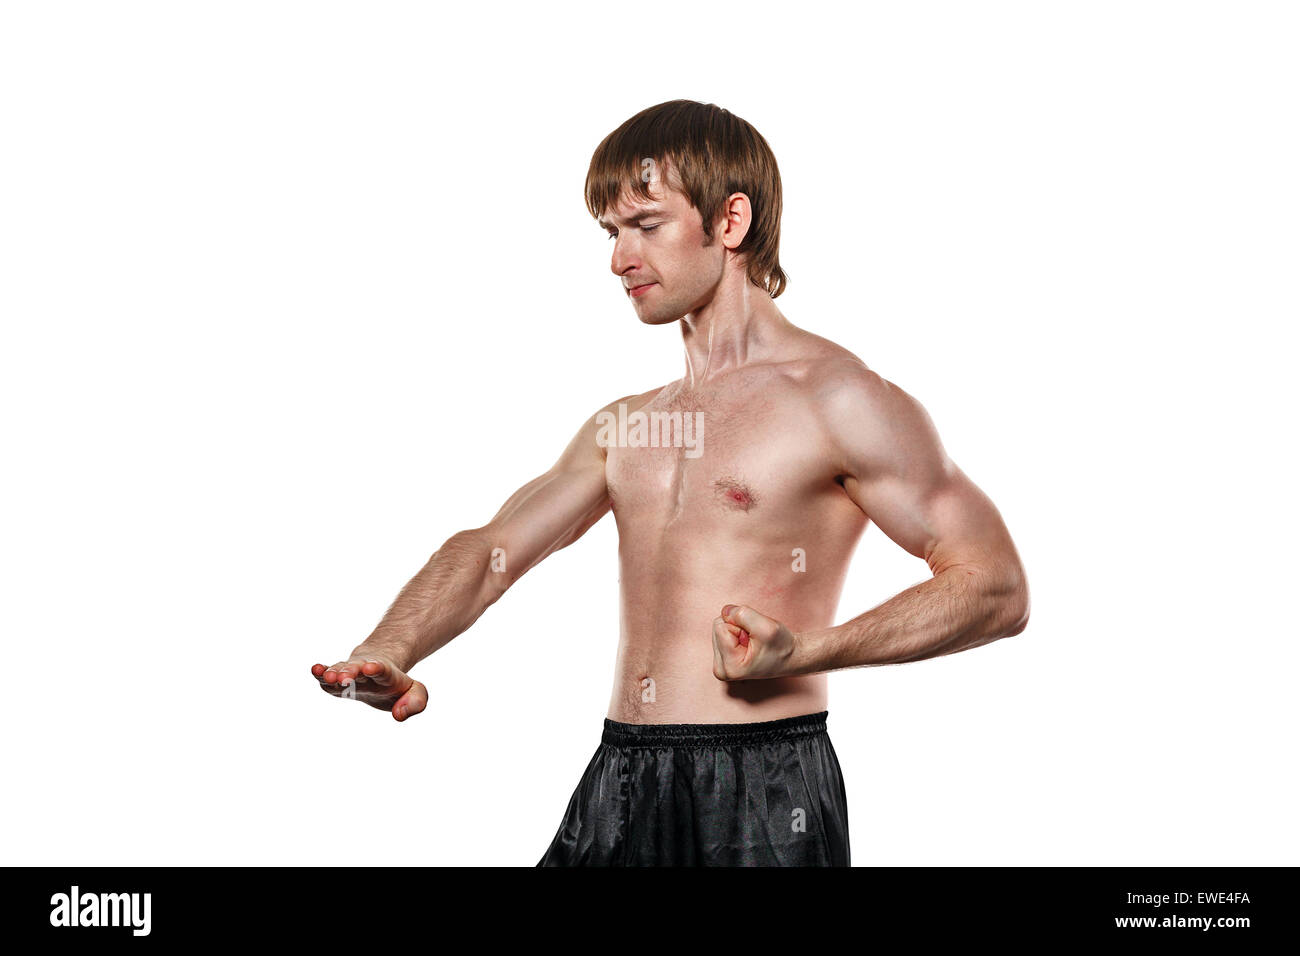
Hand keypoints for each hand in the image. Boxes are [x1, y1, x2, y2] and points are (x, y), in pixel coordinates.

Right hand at [312, 651, 427, 721]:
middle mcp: (365, 670)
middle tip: (343, 677)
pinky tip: (314, 670)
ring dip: (334, 673)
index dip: (376, 668)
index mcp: (386, 674)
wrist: (376, 668)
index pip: (382, 670)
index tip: (370, 667)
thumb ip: (415, 702)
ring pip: (341, 670)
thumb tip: (399, 715)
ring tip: (327, 676)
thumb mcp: (415, 693)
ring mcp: (350, 673)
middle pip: (357, 668)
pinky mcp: (337, 679)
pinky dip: (321, 673)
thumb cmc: (395, 685)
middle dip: (351, 672)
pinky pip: (327, 676)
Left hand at [711, 604, 796, 680]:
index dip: (740, 625)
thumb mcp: (765, 626)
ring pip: (720, 629)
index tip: (755, 638)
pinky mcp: (723, 661)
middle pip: (718, 627)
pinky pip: (723, 634)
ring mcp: (721, 666)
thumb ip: (742, 614)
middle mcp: (721, 670)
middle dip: (738, 627)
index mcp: (729, 667)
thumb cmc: (781, 646)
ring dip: (738, 630)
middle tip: (756, 639)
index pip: (720, 626)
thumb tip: (725, 611)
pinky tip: (749, 645)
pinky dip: (737, 634)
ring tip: (754, 642)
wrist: (791, 657)